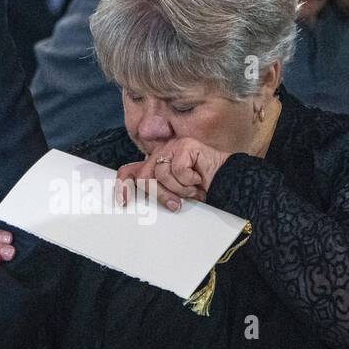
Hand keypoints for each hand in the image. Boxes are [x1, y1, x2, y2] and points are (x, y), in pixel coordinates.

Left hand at [115, 138, 229, 212]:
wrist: (226, 183)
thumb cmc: (200, 190)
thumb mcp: (172, 195)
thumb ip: (155, 193)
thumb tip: (133, 200)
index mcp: (154, 165)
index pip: (129, 171)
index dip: (122, 186)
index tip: (123, 202)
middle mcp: (160, 154)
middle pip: (143, 176)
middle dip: (160, 194)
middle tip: (175, 203)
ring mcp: (172, 147)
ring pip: (160, 174)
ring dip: (179, 189)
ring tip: (192, 188)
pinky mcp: (184, 145)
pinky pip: (177, 169)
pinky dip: (189, 180)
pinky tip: (198, 179)